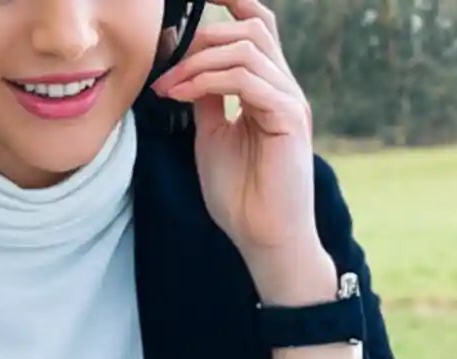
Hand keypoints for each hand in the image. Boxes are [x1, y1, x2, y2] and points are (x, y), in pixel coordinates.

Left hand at [150, 0, 318, 260]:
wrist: (264, 237)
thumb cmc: (241, 193)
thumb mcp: (212, 133)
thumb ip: (205, 96)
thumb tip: (181, 62)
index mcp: (270, 89)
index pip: (257, 26)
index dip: (229, 4)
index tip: (188, 4)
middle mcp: (285, 89)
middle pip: (253, 26)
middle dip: (203, 36)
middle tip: (166, 64)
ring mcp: (290, 102)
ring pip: (247, 47)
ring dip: (198, 61)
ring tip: (169, 86)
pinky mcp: (289, 119)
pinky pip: (246, 79)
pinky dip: (207, 80)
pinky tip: (182, 95)